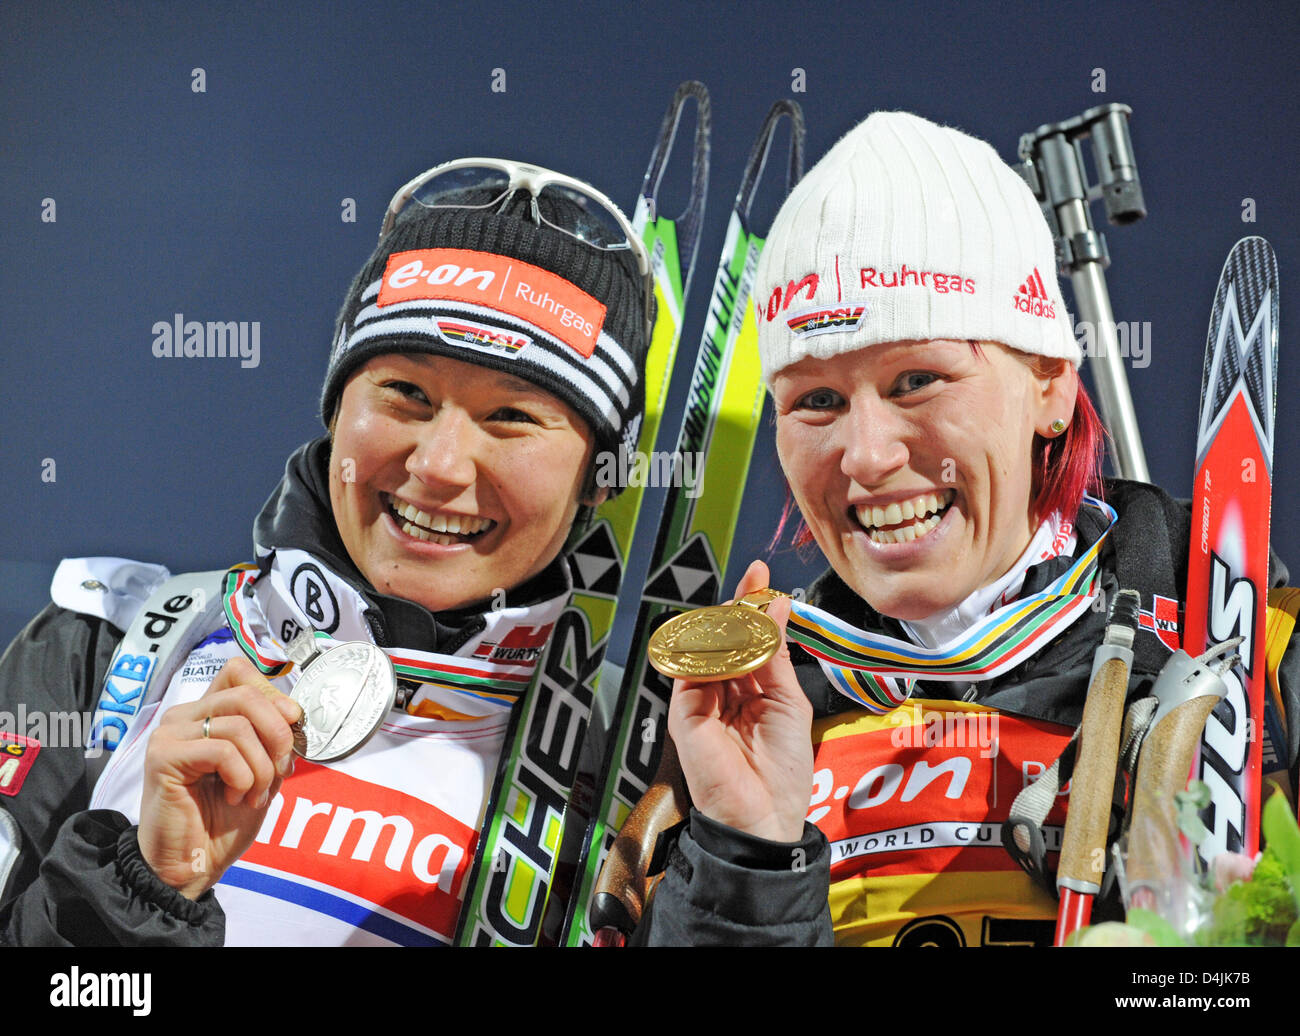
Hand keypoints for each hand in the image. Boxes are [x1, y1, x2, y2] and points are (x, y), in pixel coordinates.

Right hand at [138, 656, 302, 898]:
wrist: (192, 864)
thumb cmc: (223, 820)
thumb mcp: (262, 770)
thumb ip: (272, 737)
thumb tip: (293, 712)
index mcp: (205, 713)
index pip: (239, 671)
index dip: (272, 693)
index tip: (289, 726)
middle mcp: (183, 716)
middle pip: (246, 694)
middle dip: (277, 734)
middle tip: (277, 772)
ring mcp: (170, 734)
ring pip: (239, 725)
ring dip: (260, 766)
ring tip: (251, 794)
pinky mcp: (163, 756)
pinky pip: (223, 750)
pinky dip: (242, 777)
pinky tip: (232, 798)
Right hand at [667, 560, 813, 842]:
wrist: (764, 816)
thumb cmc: (781, 772)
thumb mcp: (789, 702)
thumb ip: (776, 655)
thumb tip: (776, 606)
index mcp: (749, 689)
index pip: (746, 639)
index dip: (751, 606)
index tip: (760, 573)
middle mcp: (722, 691)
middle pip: (724, 638)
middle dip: (739, 606)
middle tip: (755, 580)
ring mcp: (701, 700)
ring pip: (706, 648)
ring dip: (726, 623)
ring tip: (747, 608)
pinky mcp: (685, 712)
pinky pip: (691, 669)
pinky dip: (708, 649)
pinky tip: (728, 637)